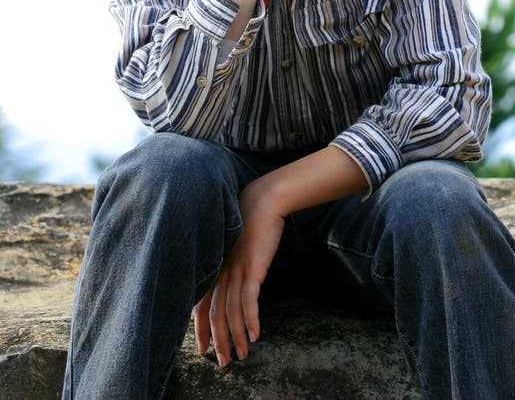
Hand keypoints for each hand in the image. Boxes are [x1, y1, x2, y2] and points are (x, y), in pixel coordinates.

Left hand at [193, 179, 284, 366]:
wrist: (263, 202)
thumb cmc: (249, 221)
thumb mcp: (234, 245)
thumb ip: (229, 263)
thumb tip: (231, 281)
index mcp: (214, 266)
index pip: (202, 304)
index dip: (201, 329)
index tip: (204, 348)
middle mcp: (221, 271)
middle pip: (215, 313)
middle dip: (218, 340)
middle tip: (223, 361)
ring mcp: (236, 270)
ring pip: (232, 311)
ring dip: (237, 336)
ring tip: (242, 354)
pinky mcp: (253, 268)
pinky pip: (249, 300)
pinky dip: (251, 320)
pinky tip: (255, 335)